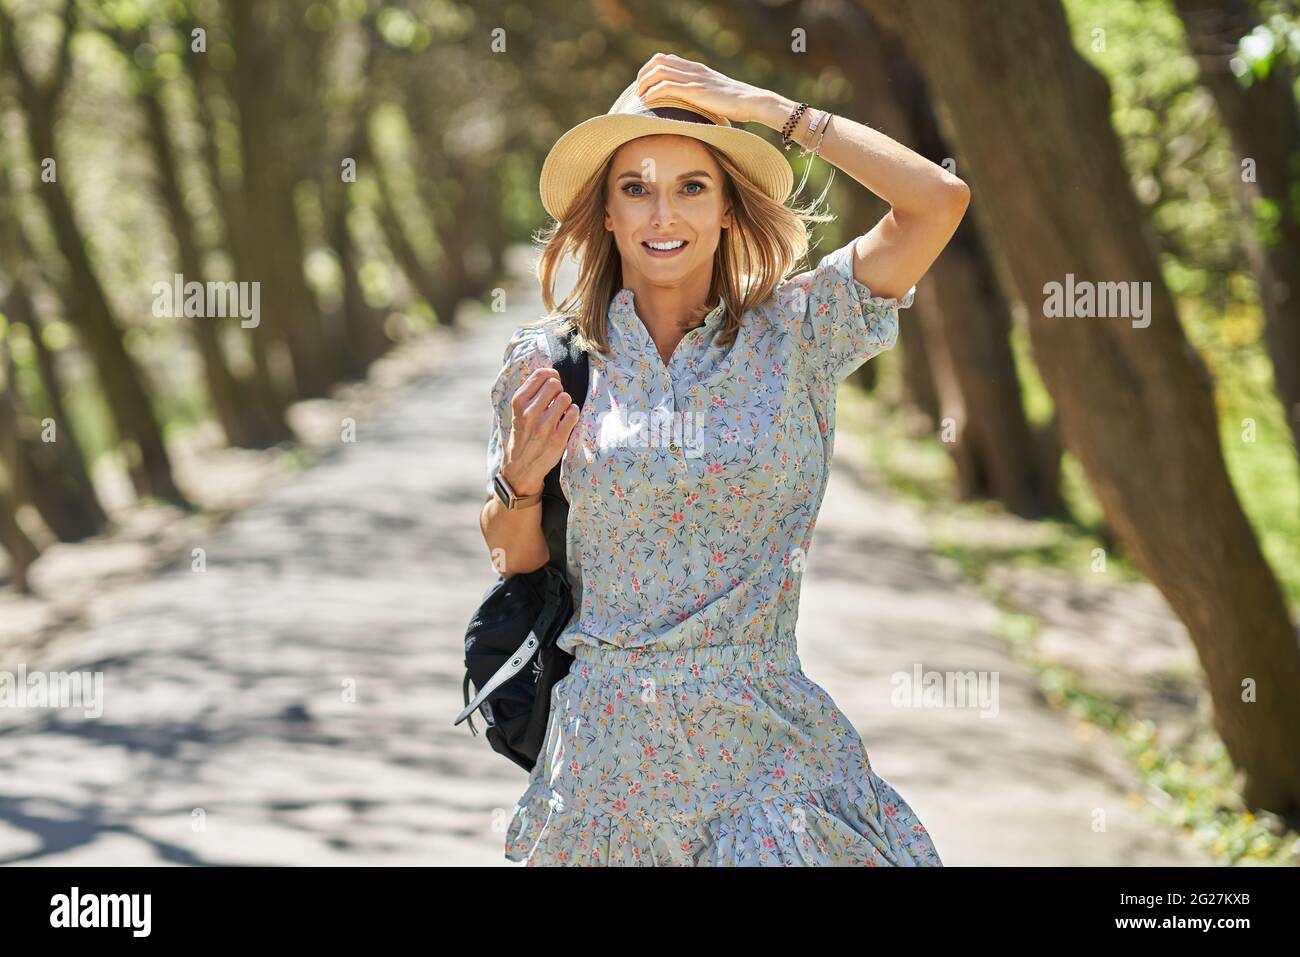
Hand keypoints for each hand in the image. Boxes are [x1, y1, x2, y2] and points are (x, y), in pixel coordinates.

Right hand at [500, 367, 579, 495]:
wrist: (521, 466)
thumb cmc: (523, 434)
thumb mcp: (518, 411)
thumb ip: (532, 393)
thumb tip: (553, 374)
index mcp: (518, 402)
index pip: (541, 374)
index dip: (552, 375)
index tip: (553, 382)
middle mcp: (529, 413)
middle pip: (555, 384)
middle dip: (559, 390)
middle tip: (556, 400)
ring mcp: (544, 426)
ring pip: (566, 397)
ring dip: (566, 403)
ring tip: (560, 412)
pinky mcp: (557, 438)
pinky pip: (573, 413)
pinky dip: (572, 414)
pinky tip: (566, 420)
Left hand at [633, 53, 768, 123]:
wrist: (751, 101)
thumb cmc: (736, 103)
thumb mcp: (715, 94)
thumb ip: (702, 94)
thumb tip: (692, 107)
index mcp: (697, 68)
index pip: (666, 59)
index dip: (650, 69)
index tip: (644, 85)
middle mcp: (694, 69)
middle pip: (658, 62)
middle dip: (643, 75)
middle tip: (638, 91)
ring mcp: (694, 79)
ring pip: (659, 72)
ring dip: (645, 84)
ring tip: (639, 97)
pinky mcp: (696, 91)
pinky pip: (667, 87)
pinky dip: (653, 93)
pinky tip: (647, 102)